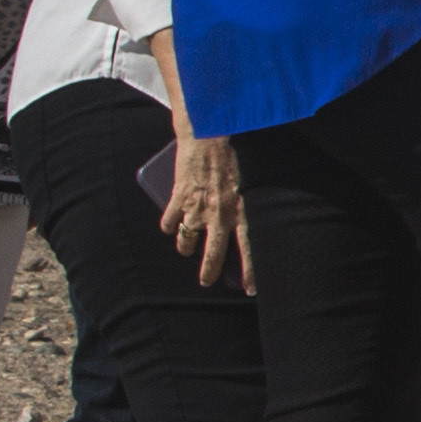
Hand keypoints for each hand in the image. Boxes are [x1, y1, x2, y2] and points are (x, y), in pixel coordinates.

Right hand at [157, 131, 254, 291]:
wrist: (210, 132)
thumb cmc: (236, 152)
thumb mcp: (251, 178)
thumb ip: (248, 198)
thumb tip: (250, 215)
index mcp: (242, 208)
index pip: (249, 247)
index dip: (250, 270)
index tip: (250, 289)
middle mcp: (220, 212)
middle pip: (215, 251)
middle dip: (209, 270)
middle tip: (206, 281)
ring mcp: (197, 207)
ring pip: (188, 239)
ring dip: (186, 246)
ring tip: (186, 248)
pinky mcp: (179, 197)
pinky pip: (170, 221)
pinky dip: (169, 226)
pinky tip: (170, 227)